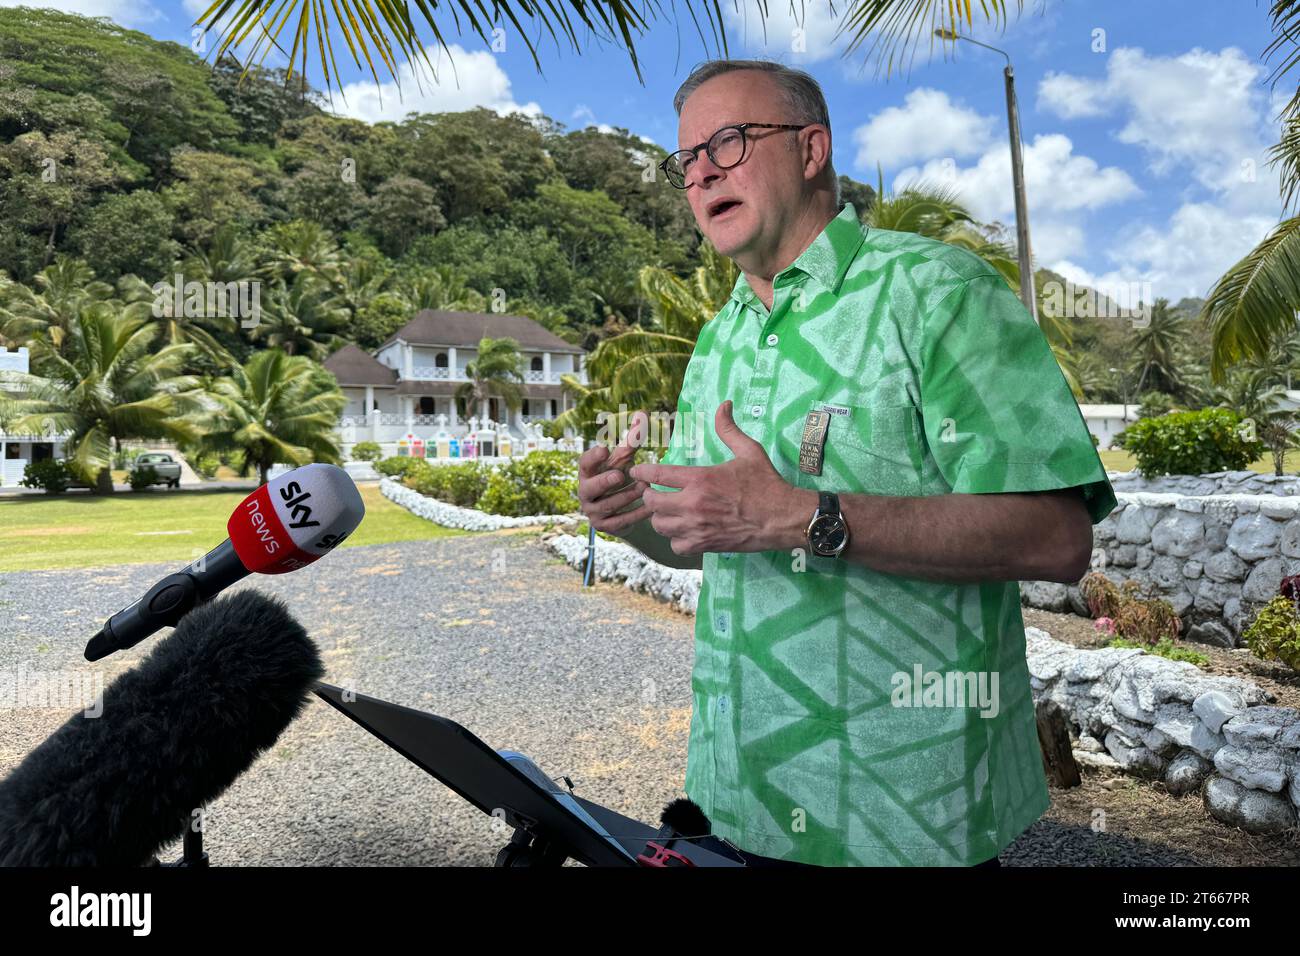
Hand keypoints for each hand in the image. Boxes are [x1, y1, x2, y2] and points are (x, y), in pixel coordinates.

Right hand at [577, 409, 651, 533]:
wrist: (617, 510)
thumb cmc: (618, 476)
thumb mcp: (623, 459)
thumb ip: (631, 440)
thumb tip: (642, 413)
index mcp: (587, 472)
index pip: (584, 463)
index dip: (592, 457)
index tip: (604, 449)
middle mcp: (585, 492)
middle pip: (590, 487)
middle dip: (604, 482)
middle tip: (619, 475)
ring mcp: (592, 511)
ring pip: (609, 504)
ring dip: (628, 496)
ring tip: (645, 488)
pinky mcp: (603, 526)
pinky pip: (620, 521)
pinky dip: (636, 514)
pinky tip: (651, 508)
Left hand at [628, 400, 806, 554]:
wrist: (782, 517)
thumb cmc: (766, 483)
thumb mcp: (749, 451)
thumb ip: (729, 429)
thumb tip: (724, 404)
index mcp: (701, 478)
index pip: (658, 473)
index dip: (642, 472)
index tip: (636, 472)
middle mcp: (694, 503)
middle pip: (652, 502)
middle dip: (650, 496)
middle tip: (654, 492)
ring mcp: (697, 526)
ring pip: (660, 525)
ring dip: (661, 517)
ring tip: (667, 512)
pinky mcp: (705, 544)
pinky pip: (676, 545)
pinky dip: (676, 539)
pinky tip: (683, 531)